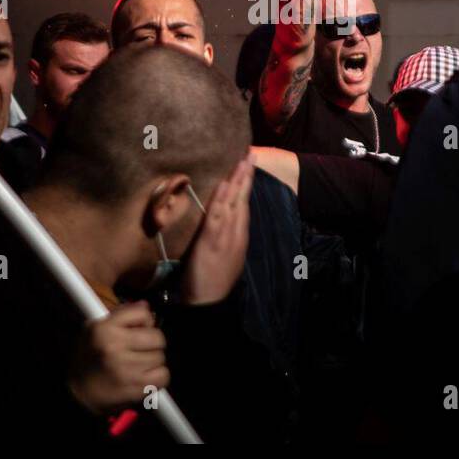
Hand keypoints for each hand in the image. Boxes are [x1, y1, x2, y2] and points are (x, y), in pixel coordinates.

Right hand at [69, 301, 168, 414]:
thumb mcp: (95, 329)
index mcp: (104, 330)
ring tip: (138, 364)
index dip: (144, 321)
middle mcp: (115, 347)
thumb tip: (145, 306)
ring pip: (161, 357)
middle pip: (157, 337)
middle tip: (140, 349)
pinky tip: (144, 376)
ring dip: (153, 360)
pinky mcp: (137, 388)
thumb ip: (121, 314)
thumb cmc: (89, 357)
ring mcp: (127, 369)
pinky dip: (157, 377)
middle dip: (152, 342)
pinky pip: (163, 376)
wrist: (80, 394)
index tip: (138, 329)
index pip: (143, 314)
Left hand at [181, 157, 252, 305]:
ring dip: (237, 182)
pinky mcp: (212, 242)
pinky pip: (218, 216)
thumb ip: (226, 238)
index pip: (244, 206)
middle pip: (242, 200)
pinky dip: (222, 200)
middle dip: (246, 177)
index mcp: (239, 238)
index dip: (246, 186)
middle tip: (249, 155)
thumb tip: (223, 221)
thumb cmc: (213, 282)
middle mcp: (236, 235)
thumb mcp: (225, 257)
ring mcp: (225, 238)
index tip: (247, 167)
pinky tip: (225, 185)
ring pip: (233, 204)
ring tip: (242, 161)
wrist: (208, 304)